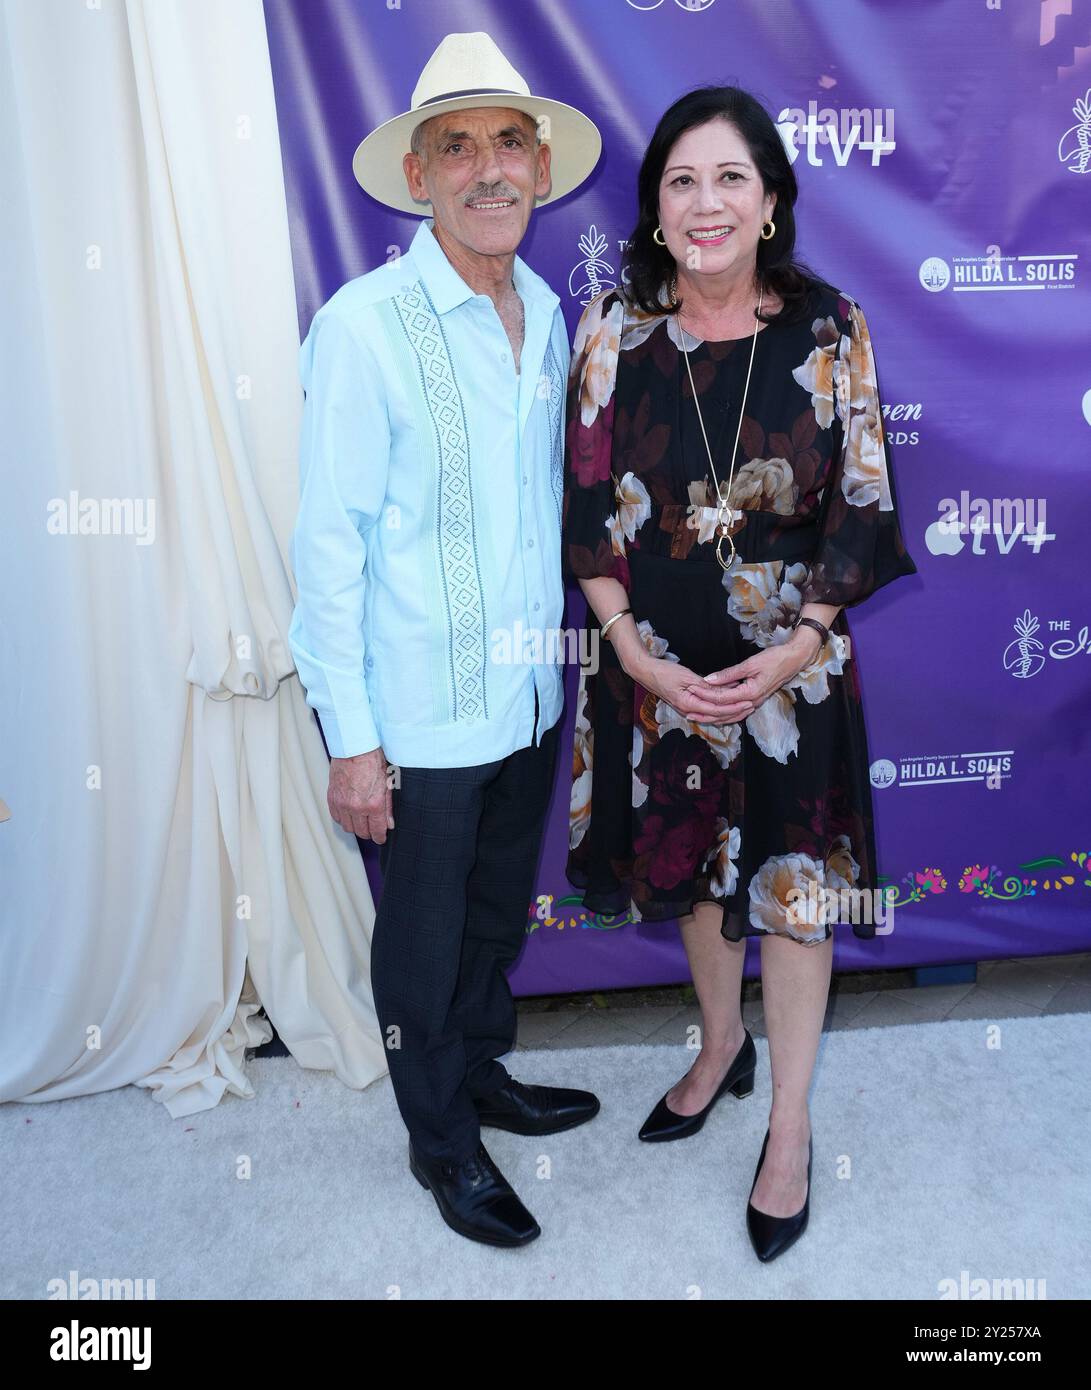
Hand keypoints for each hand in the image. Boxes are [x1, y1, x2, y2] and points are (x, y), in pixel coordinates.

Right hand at [328, 746, 393, 842]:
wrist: (355, 748)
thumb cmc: (373, 761)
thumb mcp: (388, 784)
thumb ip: (388, 807)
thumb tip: (389, 824)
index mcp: (373, 804)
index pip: (376, 831)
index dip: (380, 837)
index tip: (380, 838)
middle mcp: (356, 807)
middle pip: (361, 832)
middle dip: (369, 832)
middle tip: (372, 828)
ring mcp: (342, 803)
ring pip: (348, 827)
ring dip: (355, 826)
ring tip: (361, 820)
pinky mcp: (332, 798)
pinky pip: (336, 817)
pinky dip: (343, 818)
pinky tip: (350, 813)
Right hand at [629, 650, 758, 725]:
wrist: (646, 672)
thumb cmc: (664, 672)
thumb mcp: (687, 676)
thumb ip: (706, 686)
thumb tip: (724, 691)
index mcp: (689, 704)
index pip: (717, 710)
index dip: (734, 707)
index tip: (749, 702)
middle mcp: (688, 711)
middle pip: (717, 717)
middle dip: (735, 713)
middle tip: (752, 706)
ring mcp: (687, 710)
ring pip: (712, 717)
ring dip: (729, 713)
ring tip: (744, 708)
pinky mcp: (686, 706)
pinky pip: (706, 712)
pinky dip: (719, 710)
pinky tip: (728, 707)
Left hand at [703, 627, 823, 710]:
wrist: (794, 660)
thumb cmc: (775, 659)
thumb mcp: (750, 663)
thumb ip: (728, 674)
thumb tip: (708, 679)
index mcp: (750, 693)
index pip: (722, 698)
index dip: (705, 694)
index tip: (691, 690)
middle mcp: (752, 702)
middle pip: (725, 713)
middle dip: (706, 713)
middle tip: (688, 712)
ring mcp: (755, 703)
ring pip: (731, 716)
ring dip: (714, 717)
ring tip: (697, 716)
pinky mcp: (755, 700)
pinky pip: (737, 712)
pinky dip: (725, 714)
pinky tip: (715, 713)